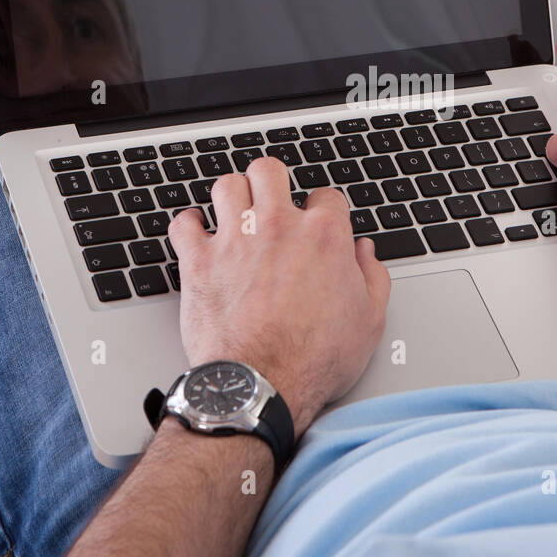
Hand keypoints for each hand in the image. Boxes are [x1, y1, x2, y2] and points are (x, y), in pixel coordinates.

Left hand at [167, 159, 390, 436]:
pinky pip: (184, 224)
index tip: (319, 224)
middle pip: (269, 171)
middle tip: (272, 201)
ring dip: (232, 196)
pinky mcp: (199, 261)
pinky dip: (188, 226)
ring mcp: (234, 240)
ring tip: (235, 213)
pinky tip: (197, 233)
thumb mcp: (369, 322)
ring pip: (226, 186)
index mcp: (324, 236)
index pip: (326, 196)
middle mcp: (277, 226)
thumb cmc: (313, 360)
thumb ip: (372, 279)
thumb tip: (365, 255)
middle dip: (272, 182)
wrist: (261, 385)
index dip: (324, 209)